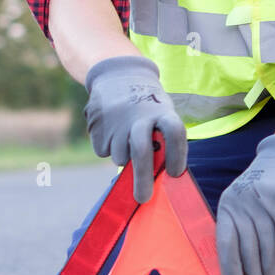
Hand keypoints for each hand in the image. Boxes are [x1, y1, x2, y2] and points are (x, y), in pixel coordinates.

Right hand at [83, 55, 187, 202]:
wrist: (118, 76)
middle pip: (142, 153)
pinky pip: (103, 151)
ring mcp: (116, 121)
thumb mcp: (162, 113)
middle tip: (144, 198)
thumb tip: (160, 177)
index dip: (178, 155)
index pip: (175, 134)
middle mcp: (140, 116)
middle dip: (143, 180)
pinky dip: (109, 148)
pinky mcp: (96, 125)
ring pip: (120, 156)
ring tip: (128, 138)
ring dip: (125, 156)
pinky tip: (113, 131)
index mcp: (162, 111)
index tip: (175, 173)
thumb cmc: (148, 105)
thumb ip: (163, 140)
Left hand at [215, 132, 274, 274]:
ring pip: (268, 246)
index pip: (225, 242)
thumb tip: (240, 270)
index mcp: (227, 205)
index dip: (230, 268)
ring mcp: (266, 202)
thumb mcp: (244, 202)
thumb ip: (239, 229)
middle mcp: (244, 203)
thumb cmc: (264, 188)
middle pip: (248, 248)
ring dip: (271, 271)